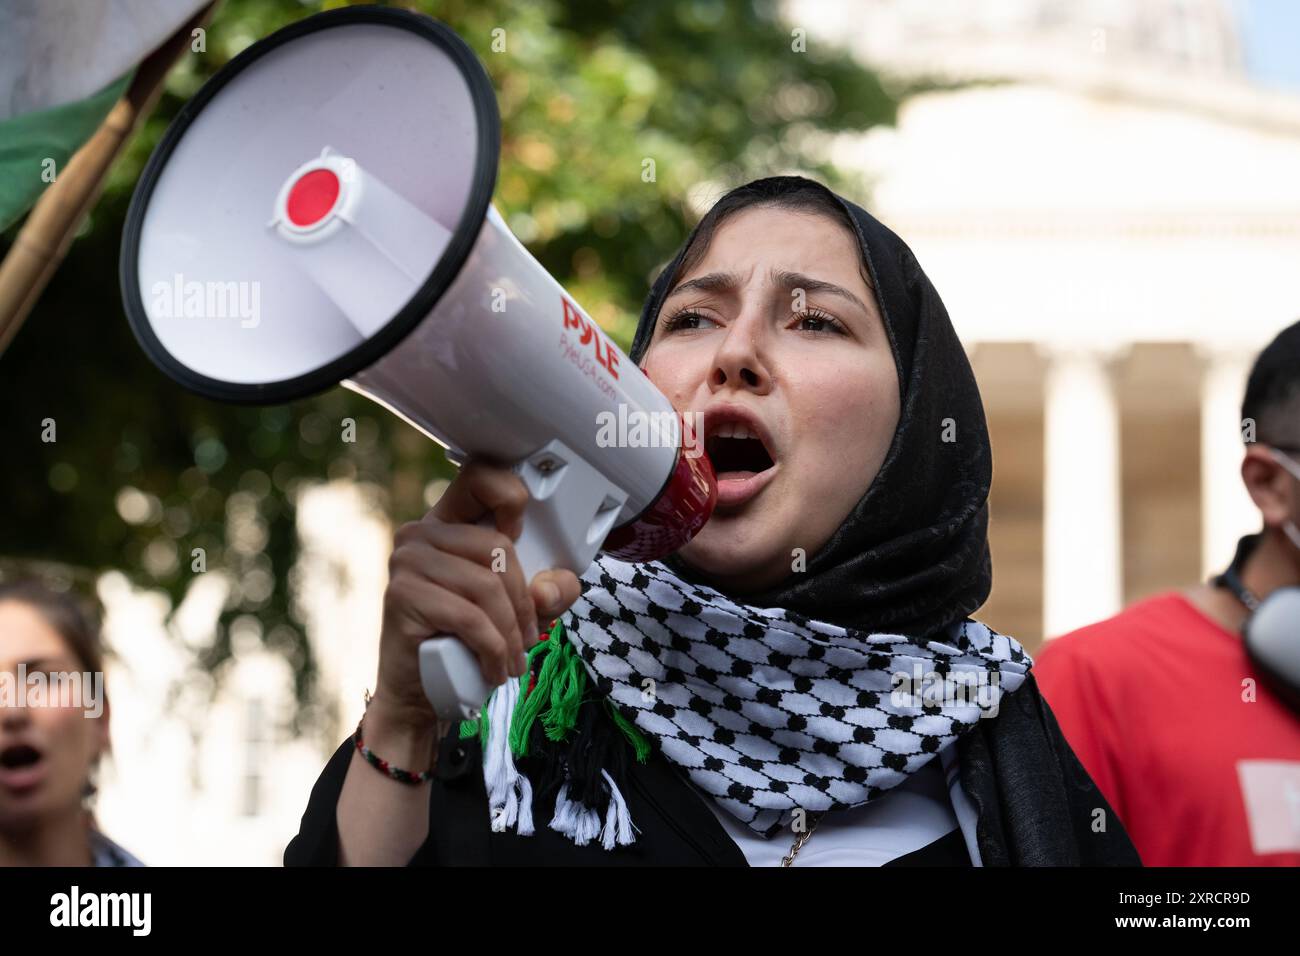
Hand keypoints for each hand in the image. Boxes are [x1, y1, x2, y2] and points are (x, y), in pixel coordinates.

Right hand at [373, 457, 581, 727]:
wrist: (419, 692)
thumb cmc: (468, 642)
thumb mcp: (522, 611)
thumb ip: (550, 593)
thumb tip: (551, 588)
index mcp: (449, 522)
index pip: (478, 476)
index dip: (508, 494)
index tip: (521, 533)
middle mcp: (422, 533)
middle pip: (497, 547)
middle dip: (523, 602)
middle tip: (528, 641)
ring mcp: (407, 560)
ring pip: (486, 586)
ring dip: (511, 634)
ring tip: (512, 663)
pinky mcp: (402, 595)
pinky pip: (468, 617)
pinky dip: (493, 649)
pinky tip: (495, 670)